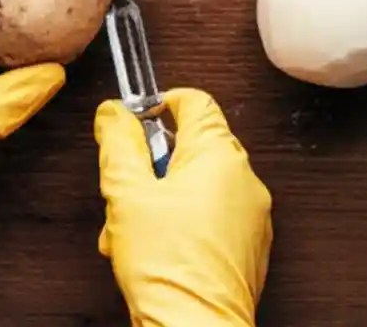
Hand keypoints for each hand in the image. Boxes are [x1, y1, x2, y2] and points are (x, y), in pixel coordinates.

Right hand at [95, 89, 272, 326]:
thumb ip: (118, 144)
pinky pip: (214, 215)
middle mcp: (244, 179)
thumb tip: (114, 113)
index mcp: (219, 155)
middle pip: (194, 146)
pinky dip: (185, 222)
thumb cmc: (167, 266)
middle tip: (129, 187)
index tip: (136, 117)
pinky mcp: (250, 245)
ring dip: (164, 196)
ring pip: (200, 184)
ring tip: (136, 228)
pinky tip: (157, 248)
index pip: (195, 101)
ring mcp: (252, 215)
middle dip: (155, 162)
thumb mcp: (125, 193)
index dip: (161, 102)